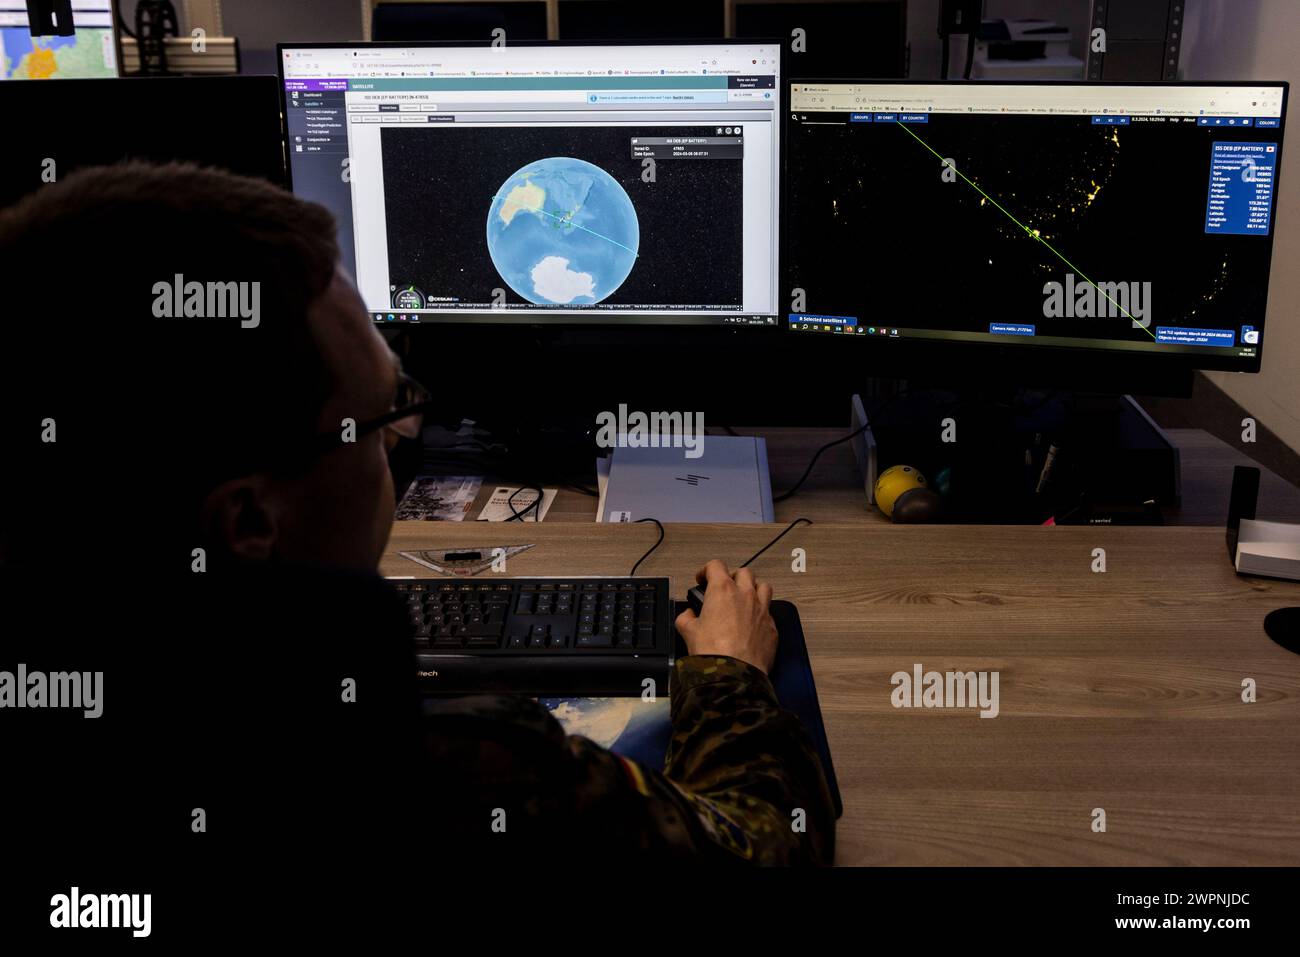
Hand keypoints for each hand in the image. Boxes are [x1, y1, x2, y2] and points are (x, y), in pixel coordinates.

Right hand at [674, 559, 777, 674]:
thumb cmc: (713, 650)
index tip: (702, 579)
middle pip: (744, 572)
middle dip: (733, 577)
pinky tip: (752, 624)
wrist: (734, 673)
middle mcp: (746, 595)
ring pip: (763, 587)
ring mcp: (762, 610)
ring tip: (744, 600)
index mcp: (723, 590)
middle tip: (724, 589)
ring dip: (754, 589)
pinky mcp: (772, 627)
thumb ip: (686, 618)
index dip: (706, 570)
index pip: (716, 565)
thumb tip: (688, 616)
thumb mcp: (688, 632)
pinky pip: (769, 613)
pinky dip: (761, 614)